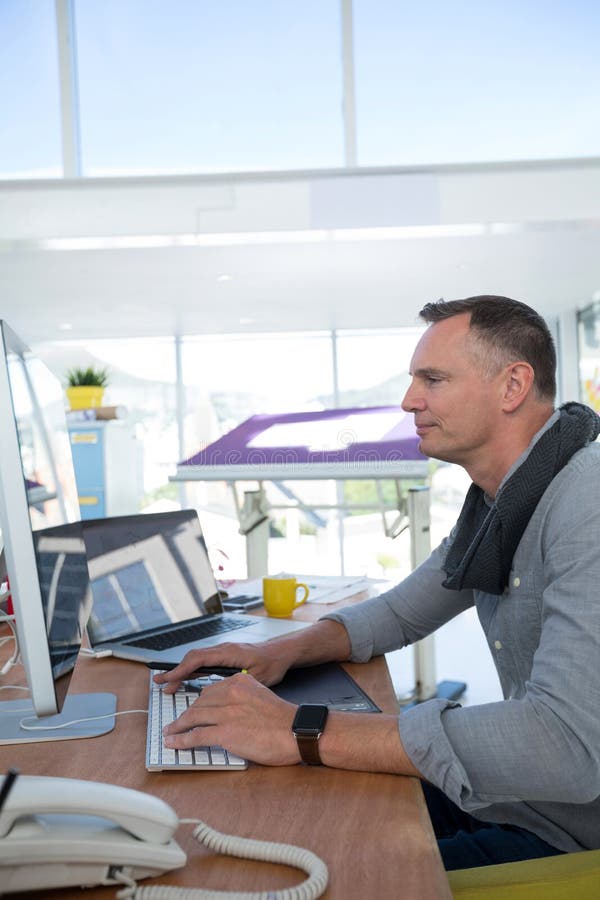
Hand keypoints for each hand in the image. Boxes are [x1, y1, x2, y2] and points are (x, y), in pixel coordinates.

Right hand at [153, 641, 292, 691]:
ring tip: (168, 683)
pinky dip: (192, 670)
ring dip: (182, 670)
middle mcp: (223, 649)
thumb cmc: (272, 663)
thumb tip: (221, 693)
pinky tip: (187, 679)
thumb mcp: (257, 676)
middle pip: (193, 658)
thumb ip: (238, 683)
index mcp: (228, 653)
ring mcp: (223, 652)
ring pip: (197, 659)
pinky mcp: (225, 656)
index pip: (198, 659)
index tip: (168, 679)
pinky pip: (204, 661)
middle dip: (176, 670)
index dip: (181, 670)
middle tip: (160, 682)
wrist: (282, 652)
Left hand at [162, 672, 300, 765]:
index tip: (190, 709)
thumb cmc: (282, 720)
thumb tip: (226, 712)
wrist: (296, 731)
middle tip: (175, 722)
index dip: (197, 703)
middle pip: (199, 703)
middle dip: (185, 714)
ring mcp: (226, 713)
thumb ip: (241, 699)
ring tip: (169, 733)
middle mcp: (230, 693)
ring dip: (177, 726)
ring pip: (193, 717)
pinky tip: (173, 743)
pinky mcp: (225, 732)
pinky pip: (196, 735)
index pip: (210, 690)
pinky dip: (181, 740)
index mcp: (239, 682)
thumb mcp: (260, 696)